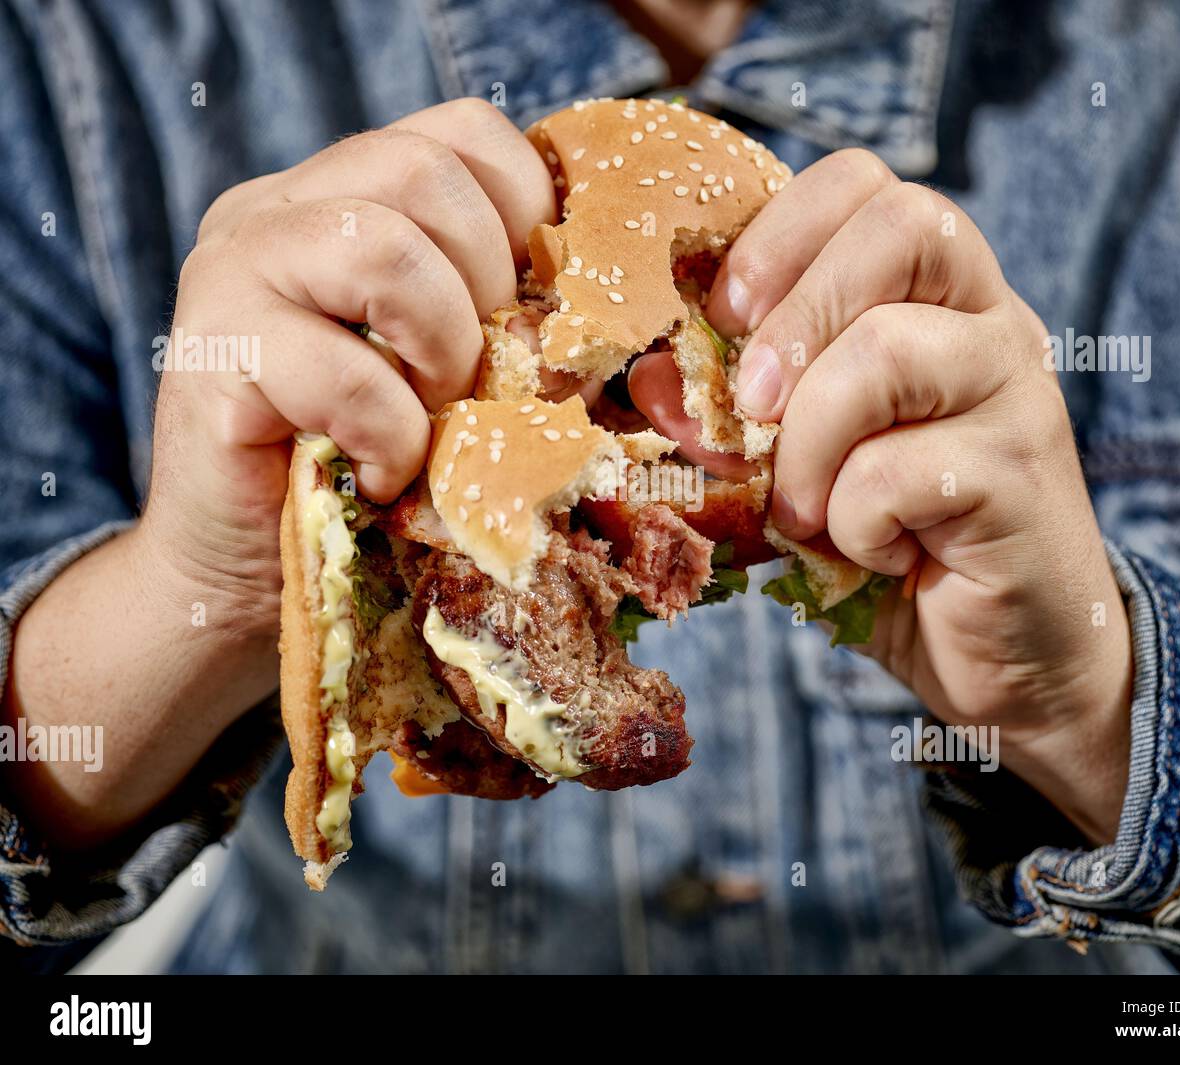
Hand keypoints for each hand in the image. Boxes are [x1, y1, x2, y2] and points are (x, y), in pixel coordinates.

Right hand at [146, 98, 555, 642]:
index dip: (528, 211)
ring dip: (444, 351)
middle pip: (424, 171)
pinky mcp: (212, 359)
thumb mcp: (440, 369)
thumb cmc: (361, 466)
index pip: (461, 133)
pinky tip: (382, 476)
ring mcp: (232, 274)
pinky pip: (344, 373)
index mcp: (342, 195)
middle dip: (489, 287)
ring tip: (433, 420)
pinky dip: (392, 437)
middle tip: (478, 378)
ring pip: (383, 248)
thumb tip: (595, 314)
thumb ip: (490, 314)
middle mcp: (277, 210)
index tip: (534, 305)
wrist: (241, 565)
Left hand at [707, 151, 1132, 843]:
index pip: (870, 186)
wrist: (1009, 656)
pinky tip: (876, 554)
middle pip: (907, 222)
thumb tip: (653, 378)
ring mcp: (1016, 394)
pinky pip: (900, 470)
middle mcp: (990, 322)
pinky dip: (855, 522)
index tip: (723, 313)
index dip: (781, 230)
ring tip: (806, 509)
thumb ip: (744, 416)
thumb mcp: (804, 464)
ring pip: (890, 350)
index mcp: (934, 298)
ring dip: (810, 440)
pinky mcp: (1021, 478)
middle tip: (750, 404)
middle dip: (797, 310)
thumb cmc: (894, 544)